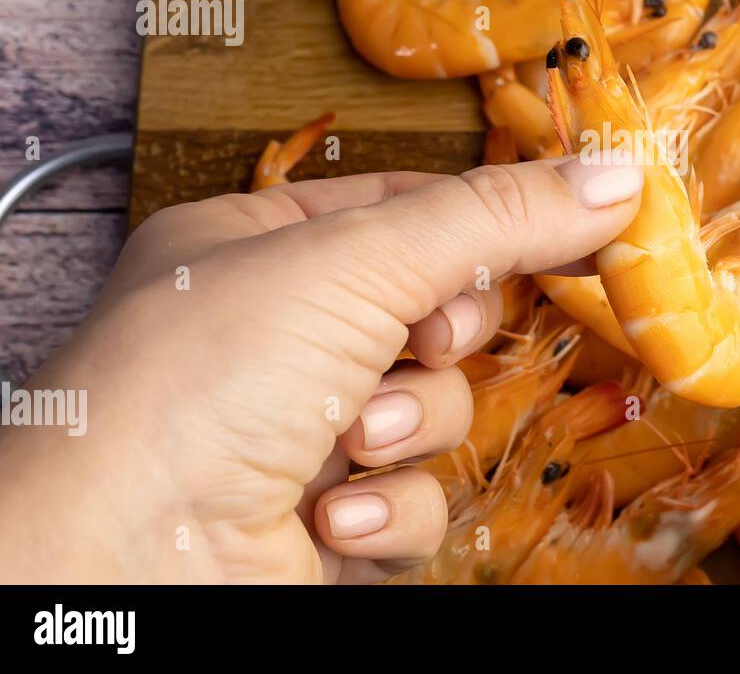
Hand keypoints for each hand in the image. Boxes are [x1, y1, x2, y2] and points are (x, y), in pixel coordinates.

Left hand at [0, 157, 641, 582]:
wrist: (124, 562)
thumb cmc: (203, 380)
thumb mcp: (356, 261)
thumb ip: (494, 218)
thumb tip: (615, 177)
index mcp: (257, 246)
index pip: (408, 208)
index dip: (487, 218)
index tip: (581, 221)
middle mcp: (274, 335)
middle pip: (434, 313)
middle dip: (438, 339)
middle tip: (417, 343)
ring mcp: (297, 429)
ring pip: (434, 409)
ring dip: (410, 425)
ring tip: (351, 442)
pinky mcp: (324, 516)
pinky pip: (413, 496)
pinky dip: (390, 504)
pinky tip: (336, 513)